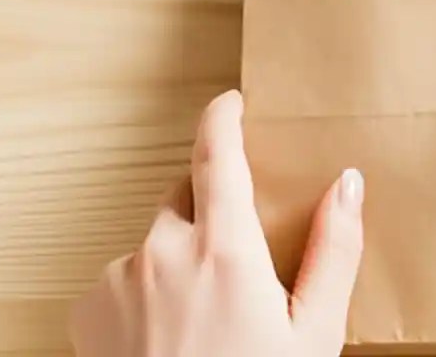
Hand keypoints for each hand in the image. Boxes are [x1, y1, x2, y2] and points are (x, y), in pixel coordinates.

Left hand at [69, 90, 363, 356]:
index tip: (231, 102)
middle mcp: (162, 253)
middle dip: (212, 207)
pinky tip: (169, 333)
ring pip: (155, 242)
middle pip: (186, 196)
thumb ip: (335, 250)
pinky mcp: (87, 312)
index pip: (218, 156)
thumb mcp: (315, 332)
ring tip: (207, 314)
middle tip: (241, 256)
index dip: (223, 118)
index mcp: (225, 250)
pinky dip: (146, 290)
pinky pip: (123, 278)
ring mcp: (118, 281)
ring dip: (179, 256)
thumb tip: (348, 183)